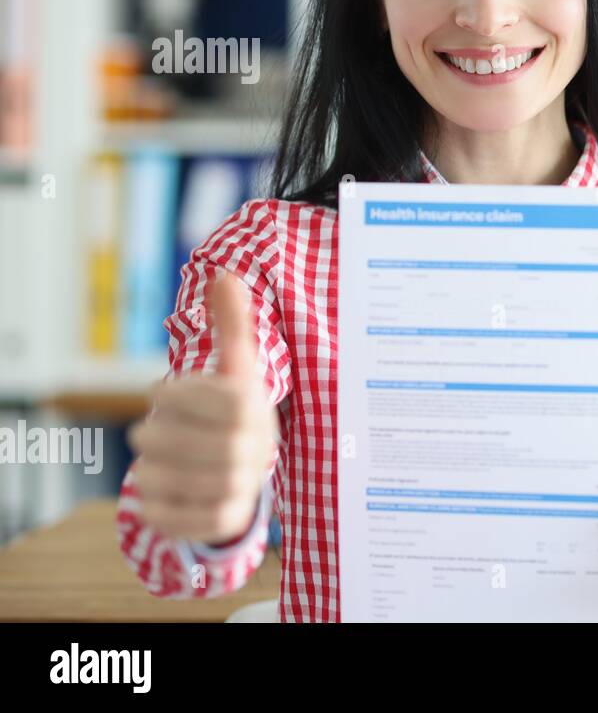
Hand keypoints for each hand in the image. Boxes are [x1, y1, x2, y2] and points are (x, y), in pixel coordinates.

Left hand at [127, 273, 277, 544]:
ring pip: (179, 482)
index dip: (178, 395)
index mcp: (254, 410)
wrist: (250, 470)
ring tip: (148, 462)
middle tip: (145, 433)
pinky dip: (158, 507)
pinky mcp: (222, 521)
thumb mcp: (234, 368)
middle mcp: (254, 451)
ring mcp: (240, 489)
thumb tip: (226, 274)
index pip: (213, 401)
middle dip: (157, 436)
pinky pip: (180, 519)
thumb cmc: (233, 411)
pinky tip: (155, 493)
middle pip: (190, 445)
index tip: (162, 392)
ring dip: (151, 471)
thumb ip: (231, 323)